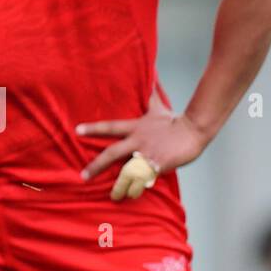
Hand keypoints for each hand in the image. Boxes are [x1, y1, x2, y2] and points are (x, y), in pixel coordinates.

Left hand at [76, 91, 208, 200]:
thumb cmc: (174, 120)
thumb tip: (149, 74)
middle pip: (112, 154)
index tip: (77, 130)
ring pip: (127, 171)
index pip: (109, 127)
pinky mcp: (158, 165)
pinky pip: (146, 179)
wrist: (194, 130)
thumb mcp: (157, 107)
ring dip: (119, 185)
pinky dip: (141, 187)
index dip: (93, 128)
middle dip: (96, 166)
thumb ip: (148, 95)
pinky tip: (133, 195)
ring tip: (112, 196)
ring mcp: (147, 154)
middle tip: (83, 176)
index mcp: (135, 128)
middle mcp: (137, 141)